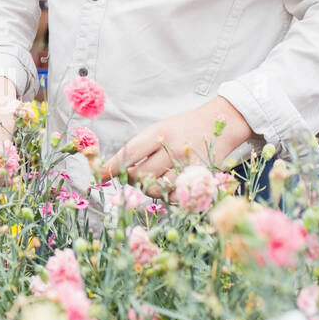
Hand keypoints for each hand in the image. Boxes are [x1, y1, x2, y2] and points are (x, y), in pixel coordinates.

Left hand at [100, 97, 252, 201]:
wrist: (220, 123)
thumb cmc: (183, 128)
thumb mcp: (160, 128)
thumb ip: (139, 148)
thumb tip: (114, 168)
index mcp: (159, 133)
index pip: (129, 153)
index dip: (111, 167)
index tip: (98, 176)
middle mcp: (172, 149)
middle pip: (140, 175)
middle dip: (131, 178)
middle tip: (133, 173)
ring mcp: (186, 165)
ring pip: (156, 188)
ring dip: (147, 187)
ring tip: (151, 177)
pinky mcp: (198, 178)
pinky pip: (174, 196)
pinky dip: (165, 194)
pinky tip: (166, 184)